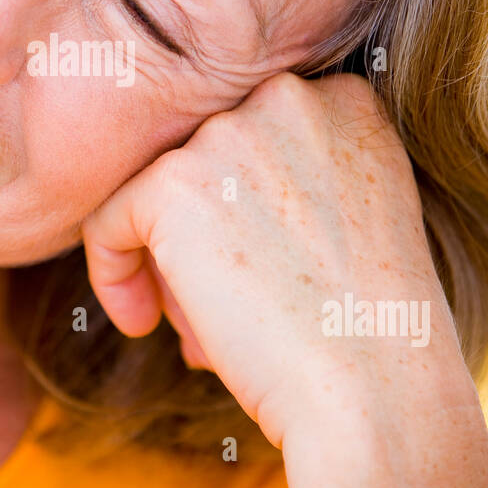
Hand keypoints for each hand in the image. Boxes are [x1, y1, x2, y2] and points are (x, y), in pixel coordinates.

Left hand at [81, 71, 463, 448]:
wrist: (378, 389)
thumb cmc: (371, 331)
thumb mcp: (353, 219)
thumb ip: (288, 179)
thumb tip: (199, 197)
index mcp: (344, 101)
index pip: (255, 140)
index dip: (245, 210)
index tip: (257, 270)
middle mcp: (288, 97)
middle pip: (206, 163)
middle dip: (208, 238)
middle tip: (236, 310)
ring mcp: (229, 133)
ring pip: (160, 193)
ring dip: (173, 264)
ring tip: (211, 329)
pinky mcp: (173, 183)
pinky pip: (110, 219)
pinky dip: (114, 272)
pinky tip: (141, 322)